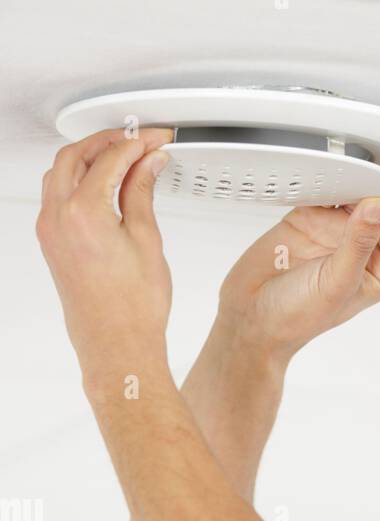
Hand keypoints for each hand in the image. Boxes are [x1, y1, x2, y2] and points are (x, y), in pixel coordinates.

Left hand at [36, 126, 174, 375]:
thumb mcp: (146, 240)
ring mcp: (50, 231)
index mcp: (84, 212)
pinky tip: (100, 185)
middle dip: (107, 142)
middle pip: (76, 156)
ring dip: (87, 158)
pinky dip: (76, 180)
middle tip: (137, 141)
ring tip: (119, 159)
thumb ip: (142, 193)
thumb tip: (147, 166)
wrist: (117, 346)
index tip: (154, 140)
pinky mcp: (50, 244)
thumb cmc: (133, 309)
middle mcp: (58, 217)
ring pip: (60, 173)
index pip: (111, 158)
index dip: (137, 143)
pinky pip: (55, 195)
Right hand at [216, 183, 379, 354]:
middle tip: (361, 181)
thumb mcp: (337, 283)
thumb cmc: (297, 317)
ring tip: (340, 177)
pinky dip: (323, 179)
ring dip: (351, 180)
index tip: (377, 199)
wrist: (251, 317)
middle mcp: (360, 248)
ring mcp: (334, 231)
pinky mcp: (309, 217)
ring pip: (355, 192)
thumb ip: (359, 243)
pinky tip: (321, 178)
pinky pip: (323, 189)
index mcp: (378, 269)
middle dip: (377, 189)